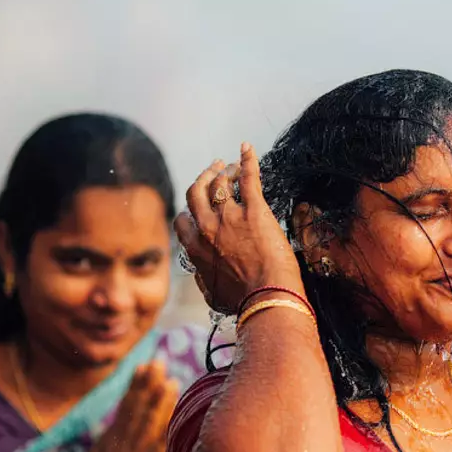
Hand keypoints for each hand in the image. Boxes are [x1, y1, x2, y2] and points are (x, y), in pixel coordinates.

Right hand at [74, 362, 178, 451]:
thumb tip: (117, 424)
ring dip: (157, 403)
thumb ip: (110, 441)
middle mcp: (118, 445)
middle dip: (147, 384)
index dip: (136, 385)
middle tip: (159, 361)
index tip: (146, 365)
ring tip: (170, 381)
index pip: (125, 407)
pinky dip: (161, 435)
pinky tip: (171, 421)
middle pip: (134, 409)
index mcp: (110, 440)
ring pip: (144, 426)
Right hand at [174, 143, 301, 313]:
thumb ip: (204, 281)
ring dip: (224, 171)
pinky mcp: (254, 210)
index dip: (191, 210)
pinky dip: (247, 160)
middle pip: (196, 192)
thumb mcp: (213, 297)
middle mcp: (207, 228)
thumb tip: (201, 277)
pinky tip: (247, 149)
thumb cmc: (243, 303)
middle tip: (213, 170)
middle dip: (202, 178)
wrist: (267, 297)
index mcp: (195, 248)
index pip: (184, 220)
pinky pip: (248, 178)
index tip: (199, 207)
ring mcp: (230, 216)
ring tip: (231, 167)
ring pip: (219, 183)